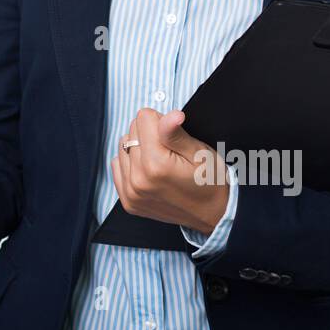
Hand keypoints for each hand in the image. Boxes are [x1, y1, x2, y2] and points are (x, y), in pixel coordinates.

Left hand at [112, 109, 229, 234]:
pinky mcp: (128, 201)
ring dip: (140, 149)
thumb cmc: (209, 180)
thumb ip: (176, 133)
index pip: (143, 117)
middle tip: (171, 152)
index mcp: (156, 165)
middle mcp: (138, 180)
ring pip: (123, 146)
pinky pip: (118, 165)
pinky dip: (131, 164)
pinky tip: (150, 172)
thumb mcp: (199, 153)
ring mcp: (131, 192)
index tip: (175, 137)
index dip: (162, 122)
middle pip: (132, 131)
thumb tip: (171, 115)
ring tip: (161, 162)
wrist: (212, 214)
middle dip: (150, 135)